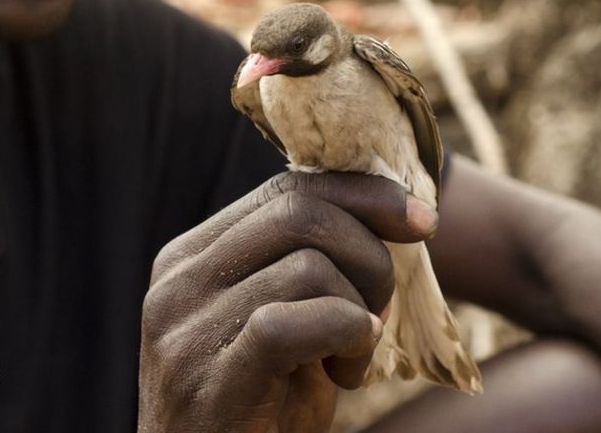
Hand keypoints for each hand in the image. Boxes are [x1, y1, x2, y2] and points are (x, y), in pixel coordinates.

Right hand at [138, 172, 438, 432]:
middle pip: (299, 214)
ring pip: (308, 267)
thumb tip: (390, 207)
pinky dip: (343, 335)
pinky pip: (293, 324)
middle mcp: (177, 282)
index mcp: (191, 257)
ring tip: (349, 363)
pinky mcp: (208, 379)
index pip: (285, 191)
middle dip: (369, 256)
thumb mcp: (282, 323)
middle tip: (379, 314)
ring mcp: (184, 330)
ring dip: (358, 314)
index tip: (423, 220)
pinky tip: (348, 371)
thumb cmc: (259, 409)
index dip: (362, 195)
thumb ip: (305, 265)